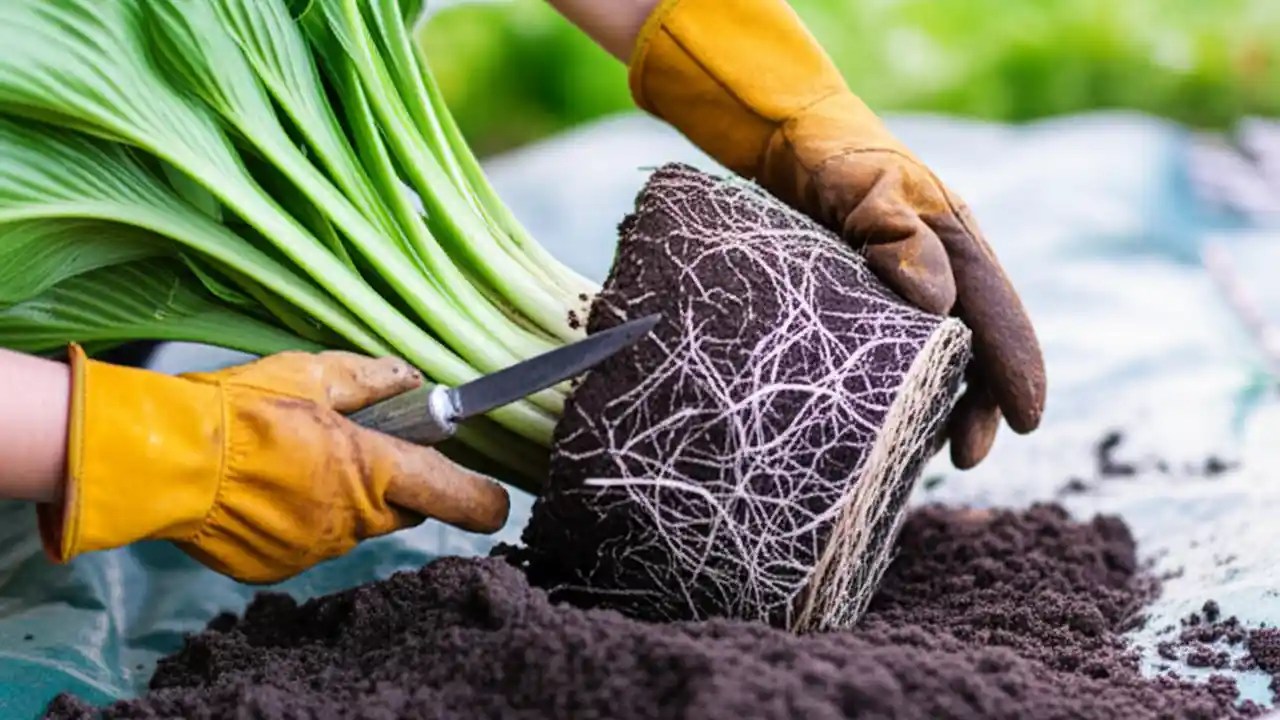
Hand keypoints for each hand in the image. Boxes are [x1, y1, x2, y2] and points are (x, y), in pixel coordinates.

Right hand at [39, 347, 508, 582]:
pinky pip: (309, 542)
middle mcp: (353, 520)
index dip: (483, 499)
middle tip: (354, 448)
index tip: (495, 499)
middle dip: (392, 483)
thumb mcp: (311, 375)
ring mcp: (315, 549)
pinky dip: (299, 520)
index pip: (456, 497)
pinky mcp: (278, 568)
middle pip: (402, 508)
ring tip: (292, 464)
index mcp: (372, 471)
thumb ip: (372, 380)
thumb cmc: (239, 412)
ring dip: (339, 499)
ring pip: (353, 525)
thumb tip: (413, 379)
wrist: (162, 462)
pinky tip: (265, 491)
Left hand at [627, 0, 1045, 466]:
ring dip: (942, 405)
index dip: (1015, 366)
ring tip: (933, 455)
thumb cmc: (837, 159)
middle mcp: (941, 271)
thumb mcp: (869, 186)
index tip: (1026, 419)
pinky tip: (889, 423)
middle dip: (978, 405)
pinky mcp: (865, 307)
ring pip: (938, 359)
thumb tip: (937, 306)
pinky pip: (895, 356)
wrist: (788, 142)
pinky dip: (902, 391)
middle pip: (975, 347)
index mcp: (956, 241)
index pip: (996, 310)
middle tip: (968, 457)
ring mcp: (904, 290)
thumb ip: (900, 233)